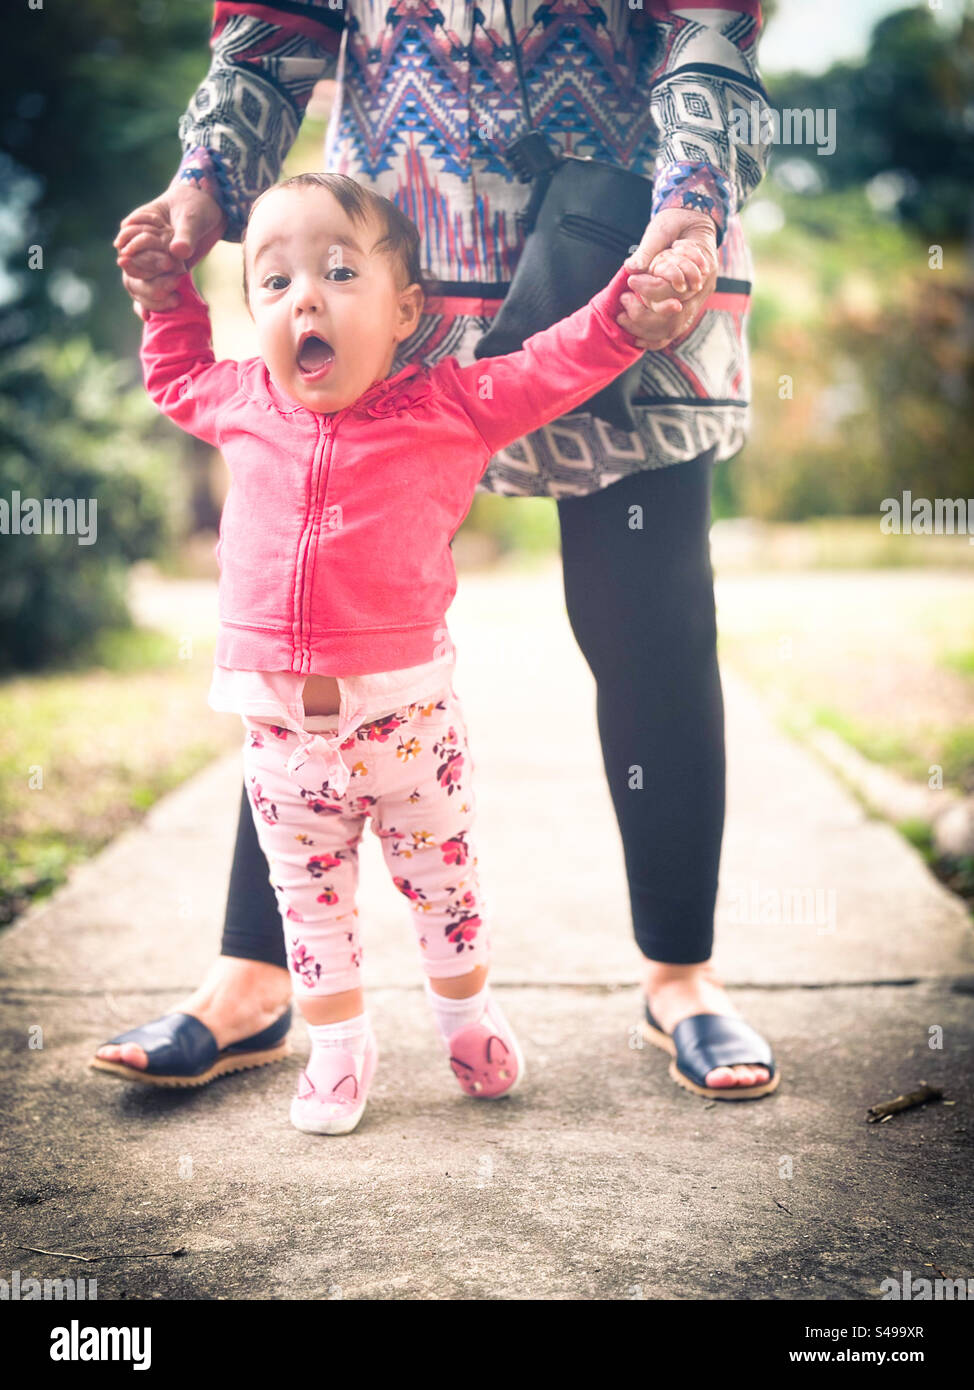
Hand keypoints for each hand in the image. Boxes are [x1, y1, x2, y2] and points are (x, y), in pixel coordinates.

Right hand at [114, 181, 226, 314]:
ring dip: (150, 297)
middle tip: (175, 283)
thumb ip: (185, 233)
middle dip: (149, 282)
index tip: (169, 264)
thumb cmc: (197, 206)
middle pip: (130, 271)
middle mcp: (139, 245)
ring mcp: (148, 261)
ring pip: (136, 285)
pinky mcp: (160, 273)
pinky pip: (146, 292)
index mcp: (139, 225)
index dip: (145, 259)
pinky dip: (147, 304)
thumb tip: (179, 252)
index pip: (129, 247)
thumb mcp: (192, 216)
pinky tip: (148, 317)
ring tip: (174, 300)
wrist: (208, 210)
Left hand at [616, 208, 718, 350]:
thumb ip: (648, 249)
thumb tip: (630, 267)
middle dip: (644, 315)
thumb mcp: (662, 228)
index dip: (650, 289)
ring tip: (623, 319)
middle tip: (623, 303)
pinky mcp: (689, 306)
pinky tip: (638, 339)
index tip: (630, 282)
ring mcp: (697, 300)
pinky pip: (674, 330)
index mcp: (701, 268)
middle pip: (674, 317)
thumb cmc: (677, 223)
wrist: (694, 223)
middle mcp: (702, 289)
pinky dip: (656, 338)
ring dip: (646, 329)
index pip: (673, 289)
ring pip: (674, 328)